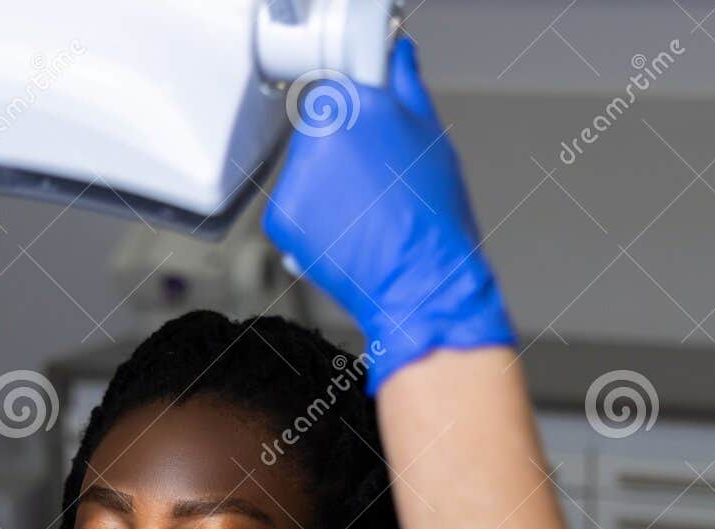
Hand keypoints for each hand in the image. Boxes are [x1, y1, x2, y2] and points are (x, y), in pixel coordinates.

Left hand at [263, 38, 516, 392]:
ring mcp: (295, 177)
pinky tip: (348, 237)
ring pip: (306, 176)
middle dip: (343, 158)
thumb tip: (397, 58)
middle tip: (379, 189)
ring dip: (328, 193)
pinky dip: (314, 226)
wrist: (420, 284)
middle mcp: (318, 133)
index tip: (374, 141)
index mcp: (357, 103)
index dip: (360, 123)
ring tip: (367, 218)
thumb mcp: (433, 141)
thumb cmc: (434, 222)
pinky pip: (294, 213)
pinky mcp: (280, 218)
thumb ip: (407, 90)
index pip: (342, 95)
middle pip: (320, 135)